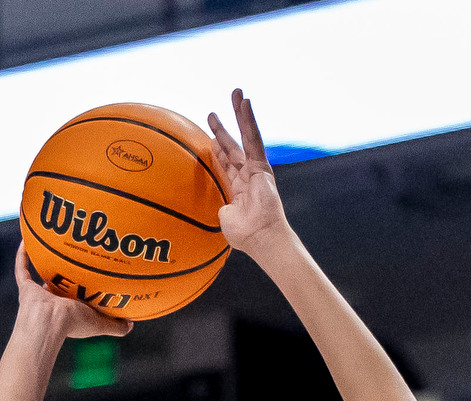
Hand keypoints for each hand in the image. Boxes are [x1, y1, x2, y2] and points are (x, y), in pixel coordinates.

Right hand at [13, 244, 131, 340]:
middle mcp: (53, 301)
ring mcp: (38, 294)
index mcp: (69, 310)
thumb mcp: (100, 323)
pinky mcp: (26, 287)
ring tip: (53, 244)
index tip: (91, 276)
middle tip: (74, 256)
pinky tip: (27, 241)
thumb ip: (116, 325)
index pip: (76, 297)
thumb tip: (130, 323)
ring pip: (42, 274)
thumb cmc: (71, 324)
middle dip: (65, 273)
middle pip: (60, 284)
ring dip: (45, 261)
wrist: (49, 321)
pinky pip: (22, 268)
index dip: (83, 288)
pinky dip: (23, 255)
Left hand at [207, 89, 291, 256]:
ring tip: (235, 93)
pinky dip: (249, 120)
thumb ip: (220, 208)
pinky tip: (245, 103)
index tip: (208, 136)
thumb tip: (219, 208)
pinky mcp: (262, 165)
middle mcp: (248, 174)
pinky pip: (254, 138)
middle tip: (211, 113)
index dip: (217, 148)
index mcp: (238, 187)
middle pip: (233, 146)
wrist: (260, 237)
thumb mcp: (224, 218)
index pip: (225, 163)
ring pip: (246, 136)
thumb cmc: (244, 235)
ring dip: (240, 113)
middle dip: (222, 129)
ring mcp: (256, 168)